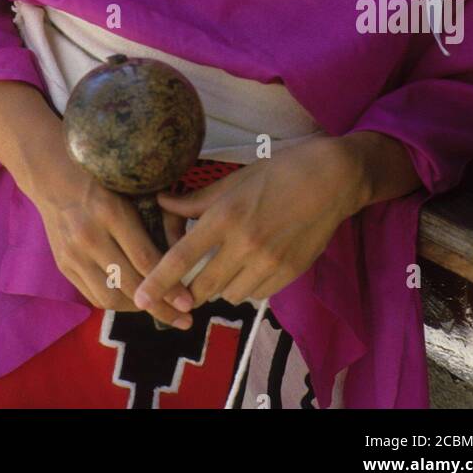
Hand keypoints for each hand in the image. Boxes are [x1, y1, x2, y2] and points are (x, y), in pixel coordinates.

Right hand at [29, 153, 196, 327]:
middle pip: (130, 285)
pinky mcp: (63, 265)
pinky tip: (134, 301)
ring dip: (138, 309)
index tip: (189, 303)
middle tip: (183, 319)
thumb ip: (154, 221)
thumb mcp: (131, 190)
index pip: (145, 260)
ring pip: (110, 297)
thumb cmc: (103, 178)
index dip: (170, 286)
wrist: (53, 176)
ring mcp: (73, 254)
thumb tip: (182, 257)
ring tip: (160, 311)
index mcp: (111, 212)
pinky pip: (93, 296)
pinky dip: (117, 303)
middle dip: (160, 307)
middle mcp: (89, 236)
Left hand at [133, 136, 361, 316]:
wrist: (331, 180)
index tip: (140, 299)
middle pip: (202, 287)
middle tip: (188, 282)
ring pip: (229, 295)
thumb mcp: (235, 180)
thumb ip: (197, 200)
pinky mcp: (288, 274)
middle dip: (189, 290)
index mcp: (225, 216)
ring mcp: (268, 263)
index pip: (181, 258)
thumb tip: (163, 202)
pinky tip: (251, 266)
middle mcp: (244, 244)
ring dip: (221, 286)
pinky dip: (247, 287)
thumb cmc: (279, 173)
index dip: (157, 283)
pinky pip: (255, 295)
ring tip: (227, 264)